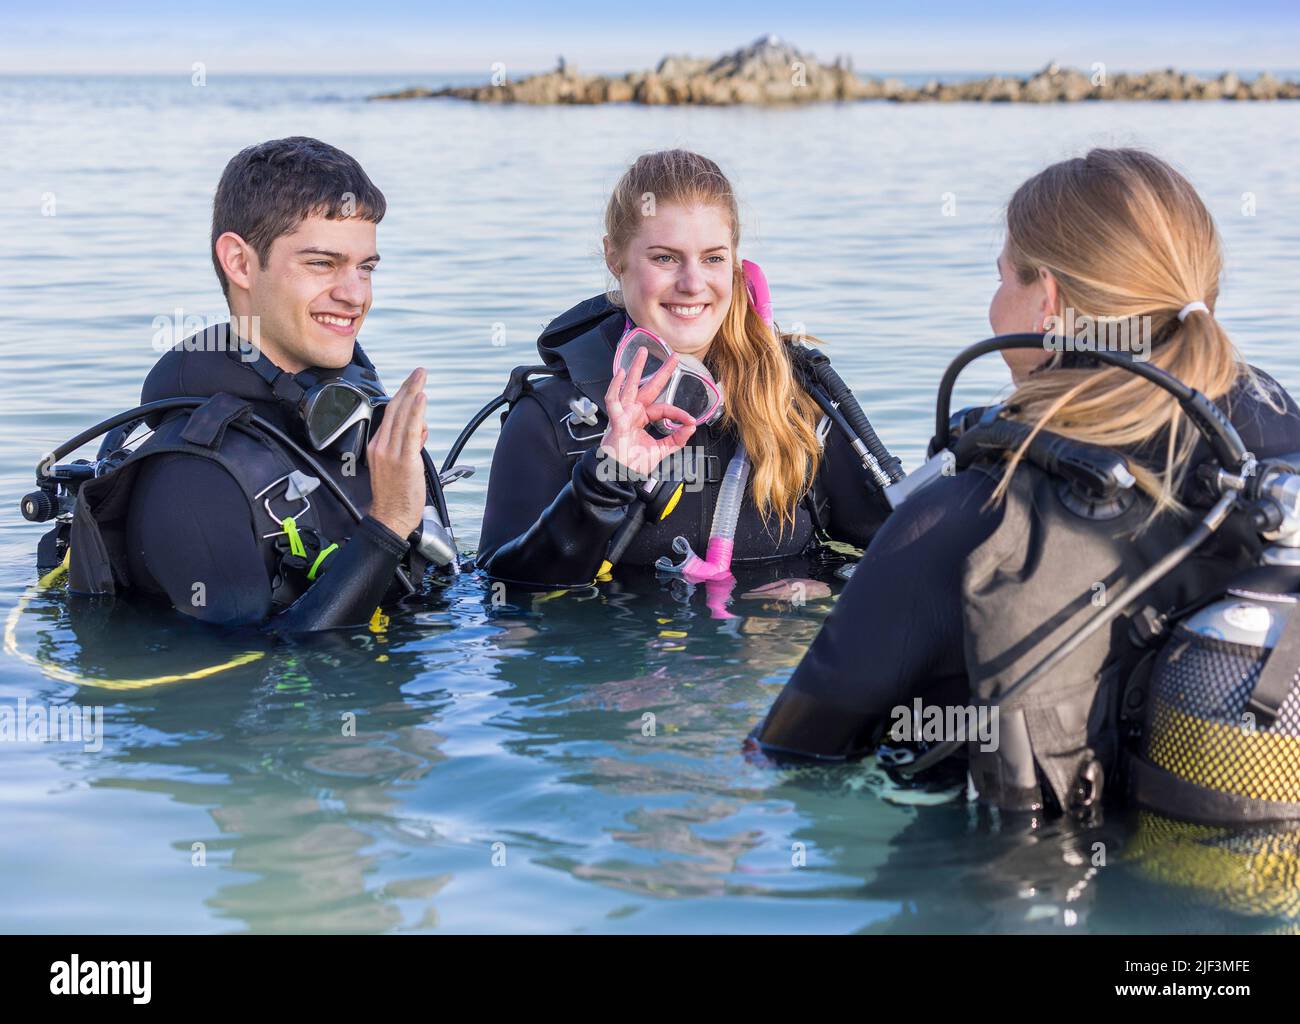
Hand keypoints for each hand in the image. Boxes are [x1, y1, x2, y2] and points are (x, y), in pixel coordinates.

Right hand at [367, 367, 427, 536]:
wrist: (389, 517)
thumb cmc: (395, 496)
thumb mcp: (400, 465)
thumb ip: (410, 444)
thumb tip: (420, 428)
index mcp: (377, 445)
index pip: (390, 415)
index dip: (402, 397)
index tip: (411, 383)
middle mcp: (381, 445)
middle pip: (394, 410)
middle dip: (408, 388)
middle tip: (419, 372)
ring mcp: (391, 452)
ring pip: (402, 416)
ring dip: (413, 393)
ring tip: (421, 377)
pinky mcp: (403, 459)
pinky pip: (409, 431)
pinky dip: (415, 413)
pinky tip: (421, 398)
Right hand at [598, 346, 695, 478]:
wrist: (620, 475)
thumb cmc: (633, 464)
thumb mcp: (661, 450)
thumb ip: (676, 440)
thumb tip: (691, 427)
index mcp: (643, 418)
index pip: (664, 408)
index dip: (678, 413)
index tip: (690, 420)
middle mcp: (634, 412)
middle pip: (649, 387)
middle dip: (661, 371)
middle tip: (673, 357)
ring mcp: (624, 413)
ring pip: (630, 386)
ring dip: (636, 368)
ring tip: (642, 352)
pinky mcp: (616, 419)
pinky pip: (613, 399)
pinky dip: (616, 385)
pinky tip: (621, 373)